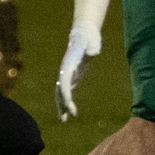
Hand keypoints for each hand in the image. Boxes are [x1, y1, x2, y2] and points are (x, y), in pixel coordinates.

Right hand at [55, 0, 110, 121]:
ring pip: (60, 92)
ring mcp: (66, 73)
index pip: (64, 81)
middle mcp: (64, 70)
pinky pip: (66, 91)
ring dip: (61, 106)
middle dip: (62, 104)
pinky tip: (68, 113)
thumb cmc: (89, 37)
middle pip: (60, 90)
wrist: (83, 34)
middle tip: (66, 118)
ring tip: (63, 120)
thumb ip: (93, 47)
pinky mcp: (71, 76)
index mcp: (68, 63)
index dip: (66, 94)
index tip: (70, 106)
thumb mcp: (93, 41)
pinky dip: (66, 102)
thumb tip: (94, 52)